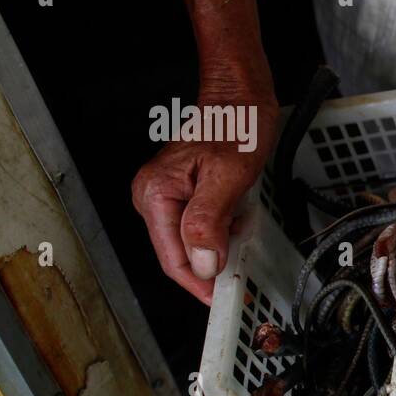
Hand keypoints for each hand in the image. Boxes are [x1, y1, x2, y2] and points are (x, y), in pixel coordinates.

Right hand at [132, 87, 277, 303]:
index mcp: (156, 193)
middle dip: (212, 265)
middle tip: (242, 270)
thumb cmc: (236, 124)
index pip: (173, 258)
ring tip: (242, 231)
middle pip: (180, 253)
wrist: (240, 96)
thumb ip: (210, 220)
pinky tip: (237, 220)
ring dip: (219, 247)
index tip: (222, 300)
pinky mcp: (182, 193)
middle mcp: (153, 195)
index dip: (199, 284)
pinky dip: (221, 231)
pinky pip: (200, 226)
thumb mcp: (229, 176)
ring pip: (192, 242)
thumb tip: (202, 261)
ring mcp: (166, 195)